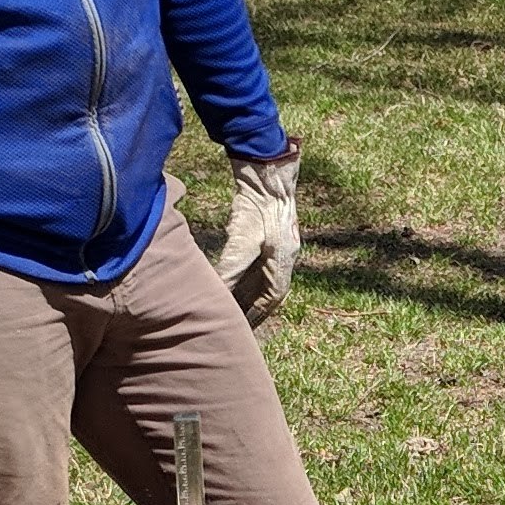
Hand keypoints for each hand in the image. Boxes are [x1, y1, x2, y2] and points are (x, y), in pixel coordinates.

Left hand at [217, 149, 299, 328]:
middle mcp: (286, 260)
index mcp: (283, 262)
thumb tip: (218, 291)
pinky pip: (261, 270)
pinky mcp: (271, 242)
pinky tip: (235, 288)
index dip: (257, 315)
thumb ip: (231, 266)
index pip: (270, 298)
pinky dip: (249, 283)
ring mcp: (280, 251)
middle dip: (254, 311)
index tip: (242, 329)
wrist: (268, 176)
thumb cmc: (256, 206)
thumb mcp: (242, 237)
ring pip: (264, 283)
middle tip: (237, 327)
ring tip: (234, 313)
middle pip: (269, 294)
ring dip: (251, 298)